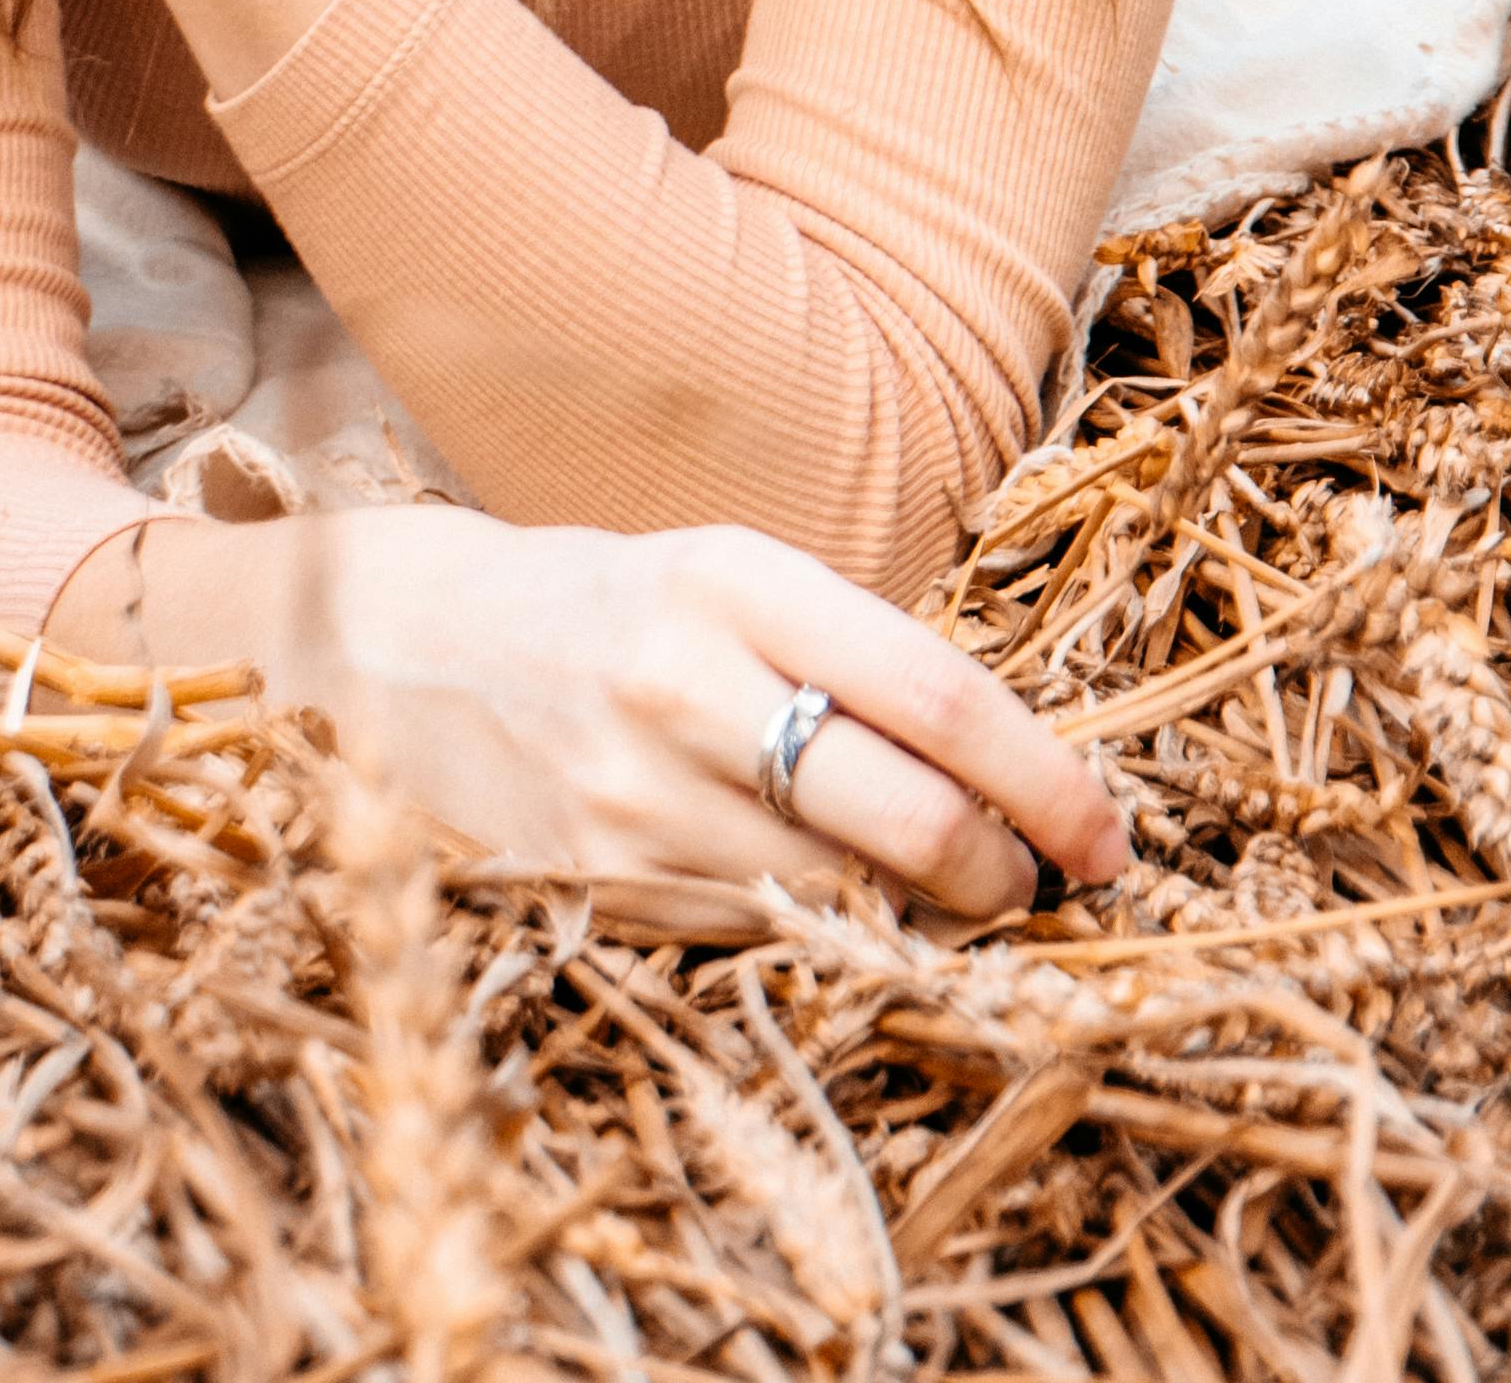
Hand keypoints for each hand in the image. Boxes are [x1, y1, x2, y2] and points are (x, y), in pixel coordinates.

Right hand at [244, 502, 1123, 935]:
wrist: (402, 651)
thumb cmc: (608, 605)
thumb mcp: (727, 577)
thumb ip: (853, 654)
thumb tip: (1017, 774)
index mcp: (728, 576)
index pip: (937, 691)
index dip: (1047, 778)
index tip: (1108, 831)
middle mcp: (681, 682)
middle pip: (908, 816)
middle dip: (1005, 870)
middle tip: (1040, 881)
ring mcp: (635, 797)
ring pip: (846, 897)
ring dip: (927, 915)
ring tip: (954, 894)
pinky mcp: (602, 885)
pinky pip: (765, 934)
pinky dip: (827, 933)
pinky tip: (837, 905)